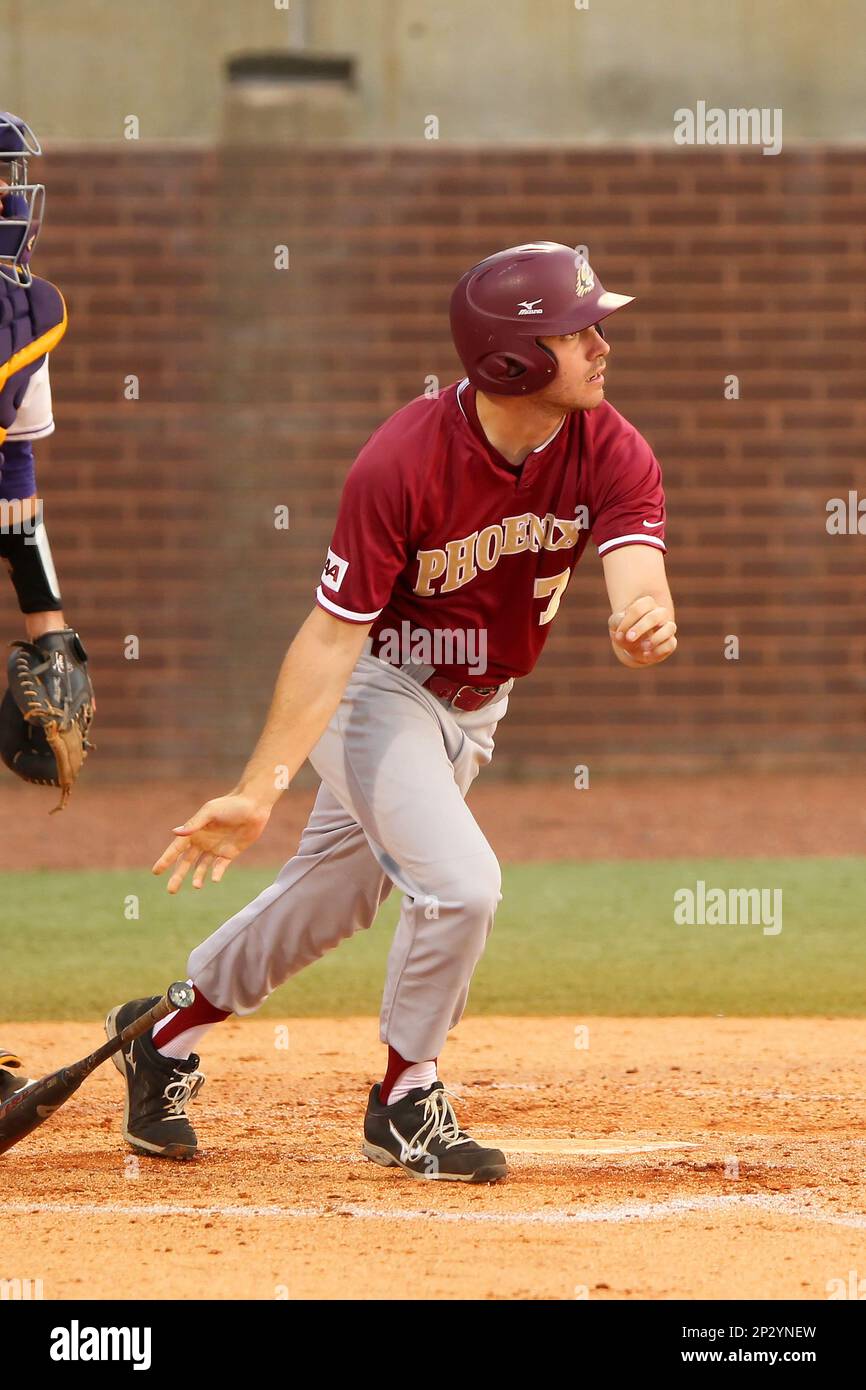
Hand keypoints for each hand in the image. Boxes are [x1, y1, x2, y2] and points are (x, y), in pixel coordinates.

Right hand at [153, 793, 271, 893]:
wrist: (253, 806)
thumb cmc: (230, 805)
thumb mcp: (209, 812)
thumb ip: (193, 824)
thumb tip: (175, 833)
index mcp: (195, 832)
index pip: (176, 848)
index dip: (166, 859)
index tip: (156, 871)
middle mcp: (202, 842)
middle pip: (186, 862)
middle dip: (178, 875)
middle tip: (171, 890)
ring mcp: (215, 848)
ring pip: (202, 867)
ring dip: (197, 877)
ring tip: (196, 886)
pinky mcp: (229, 853)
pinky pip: (220, 867)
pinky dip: (216, 873)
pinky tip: (215, 879)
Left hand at [609, 595, 676, 667]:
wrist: (633, 646)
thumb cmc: (625, 630)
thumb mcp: (616, 625)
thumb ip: (617, 623)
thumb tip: (620, 635)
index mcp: (646, 605)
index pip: (640, 606)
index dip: (629, 620)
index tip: (619, 633)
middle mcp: (660, 614)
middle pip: (655, 616)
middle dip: (641, 628)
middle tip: (629, 638)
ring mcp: (667, 628)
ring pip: (671, 627)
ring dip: (656, 638)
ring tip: (643, 647)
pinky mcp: (670, 642)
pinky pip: (671, 644)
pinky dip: (658, 651)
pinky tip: (646, 655)